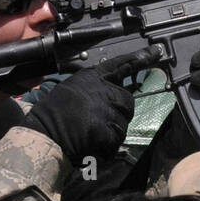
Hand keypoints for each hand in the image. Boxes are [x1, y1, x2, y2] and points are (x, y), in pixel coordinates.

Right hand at [25, 48, 159, 164]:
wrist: (44, 133)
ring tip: (91, 135)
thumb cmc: (53, 115)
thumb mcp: (72, 90)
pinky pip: (117, 141)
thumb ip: (94, 90)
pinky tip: (92, 146)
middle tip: (101, 124)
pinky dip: (106, 148)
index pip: (120, 65)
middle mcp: (102, 89)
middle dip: (120, 115)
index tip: (156, 52)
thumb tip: (110, 99)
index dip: (140, 59)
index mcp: (93, 78)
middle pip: (128, 102)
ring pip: (124, 124)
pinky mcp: (107, 129)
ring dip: (112, 134)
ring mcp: (105, 109)